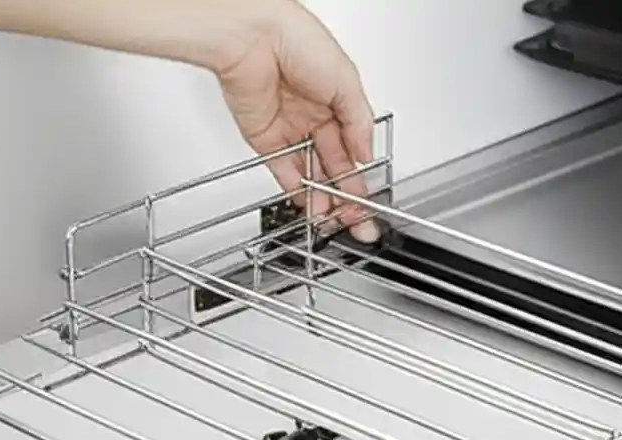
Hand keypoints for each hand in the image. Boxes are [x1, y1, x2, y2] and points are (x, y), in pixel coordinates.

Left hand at [208, 0, 380, 242]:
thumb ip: (360, 123)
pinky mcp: (265, 137)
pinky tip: (308, 205)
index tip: (368, 200)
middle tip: (355, 219)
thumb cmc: (297, 40)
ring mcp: (289, 127)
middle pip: (333, 164)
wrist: (253, 38)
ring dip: (322, 197)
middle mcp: (313, 115)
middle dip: (345, 194)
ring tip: (333, 219)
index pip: (353, 147)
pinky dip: (296, 189)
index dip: (361, 175)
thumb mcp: (347, 82)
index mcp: (337, 100)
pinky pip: (283, 169)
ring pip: (310, 172)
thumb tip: (366, 153)